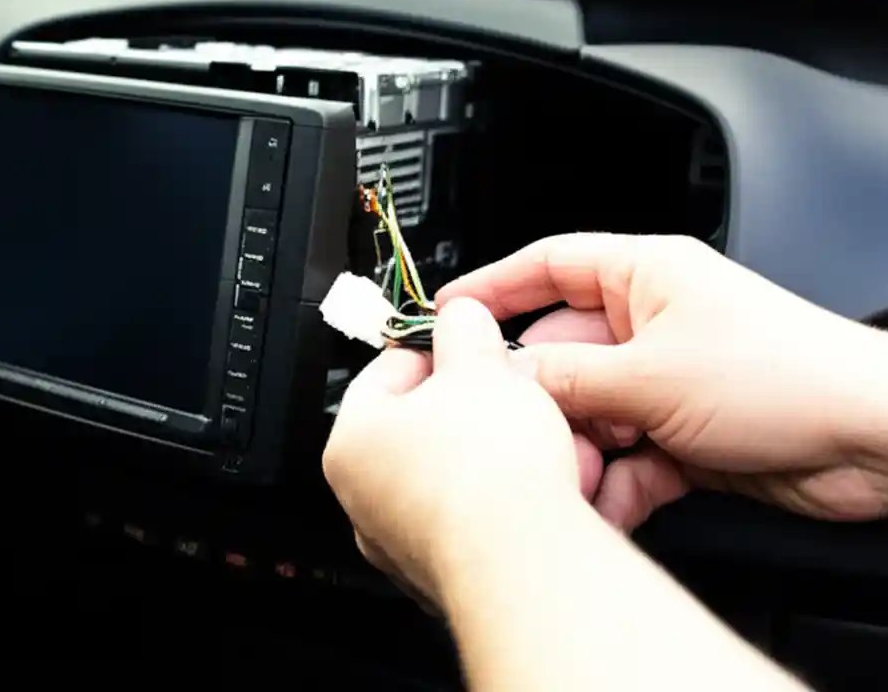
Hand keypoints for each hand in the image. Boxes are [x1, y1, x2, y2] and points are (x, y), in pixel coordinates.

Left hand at [322, 298, 599, 607]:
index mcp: (352, 439)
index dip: (440, 348)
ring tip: (534, 440)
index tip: (472, 344)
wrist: (525, 562)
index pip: (388, 369)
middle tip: (509, 393)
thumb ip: (464, 329)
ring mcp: (400, 542)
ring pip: (452, 473)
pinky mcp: (442, 573)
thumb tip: (459, 314)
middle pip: (422, 425)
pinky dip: (502, 499)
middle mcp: (364, 498)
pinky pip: (474, 518)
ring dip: (494, 452)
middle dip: (474, 405)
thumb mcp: (480, 367)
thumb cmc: (489, 471)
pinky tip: (536, 489)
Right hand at [437, 233, 887, 529]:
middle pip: (562, 352)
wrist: (871, 439)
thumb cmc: (788, 374)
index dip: (494, 287)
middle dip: (541, 398)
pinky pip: (627, 455)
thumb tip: (504, 377)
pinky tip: (614, 500)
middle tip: (509, 428)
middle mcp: (654, 324)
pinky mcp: (685, 433)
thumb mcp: (650, 374)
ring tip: (576, 474)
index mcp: (647, 277)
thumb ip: (566, 377)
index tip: (447, 315)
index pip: (550, 265)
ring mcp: (668, 380)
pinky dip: (617, 480)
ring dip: (581, 448)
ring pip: (591, 412)